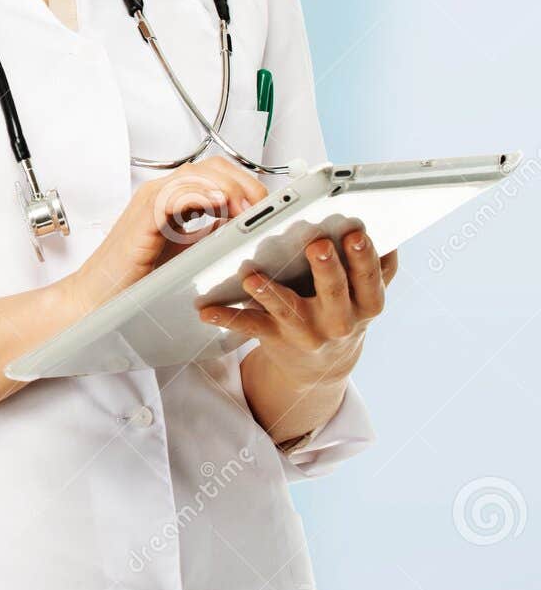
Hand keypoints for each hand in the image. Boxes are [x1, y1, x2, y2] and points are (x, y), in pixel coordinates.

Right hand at [66, 158, 269, 312]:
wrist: (96, 298)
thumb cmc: (133, 279)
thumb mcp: (185, 254)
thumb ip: (209, 236)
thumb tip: (242, 228)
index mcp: (172, 201)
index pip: (217, 174)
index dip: (246, 185)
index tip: (266, 209)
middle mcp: (161, 195)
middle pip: (213, 167)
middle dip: (245, 183)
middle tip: (263, 209)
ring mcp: (150, 202)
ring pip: (199, 174)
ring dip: (231, 189)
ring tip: (248, 212)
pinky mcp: (143, 217)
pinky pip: (176, 194)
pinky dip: (203, 195)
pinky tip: (221, 206)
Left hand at [196, 227, 398, 383]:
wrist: (321, 365)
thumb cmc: (341, 311)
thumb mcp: (365, 294)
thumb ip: (375, 266)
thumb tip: (382, 223)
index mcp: (365, 304)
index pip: (369, 279)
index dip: (364, 258)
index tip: (356, 233)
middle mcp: (340, 322)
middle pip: (335, 293)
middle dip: (327, 268)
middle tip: (317, 244)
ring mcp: (307, 333)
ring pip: (288, 310)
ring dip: (270, 292)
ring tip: (251, 276)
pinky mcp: (276, 338)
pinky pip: (250, 326)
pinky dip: (227, 318)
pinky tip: (207, 311)